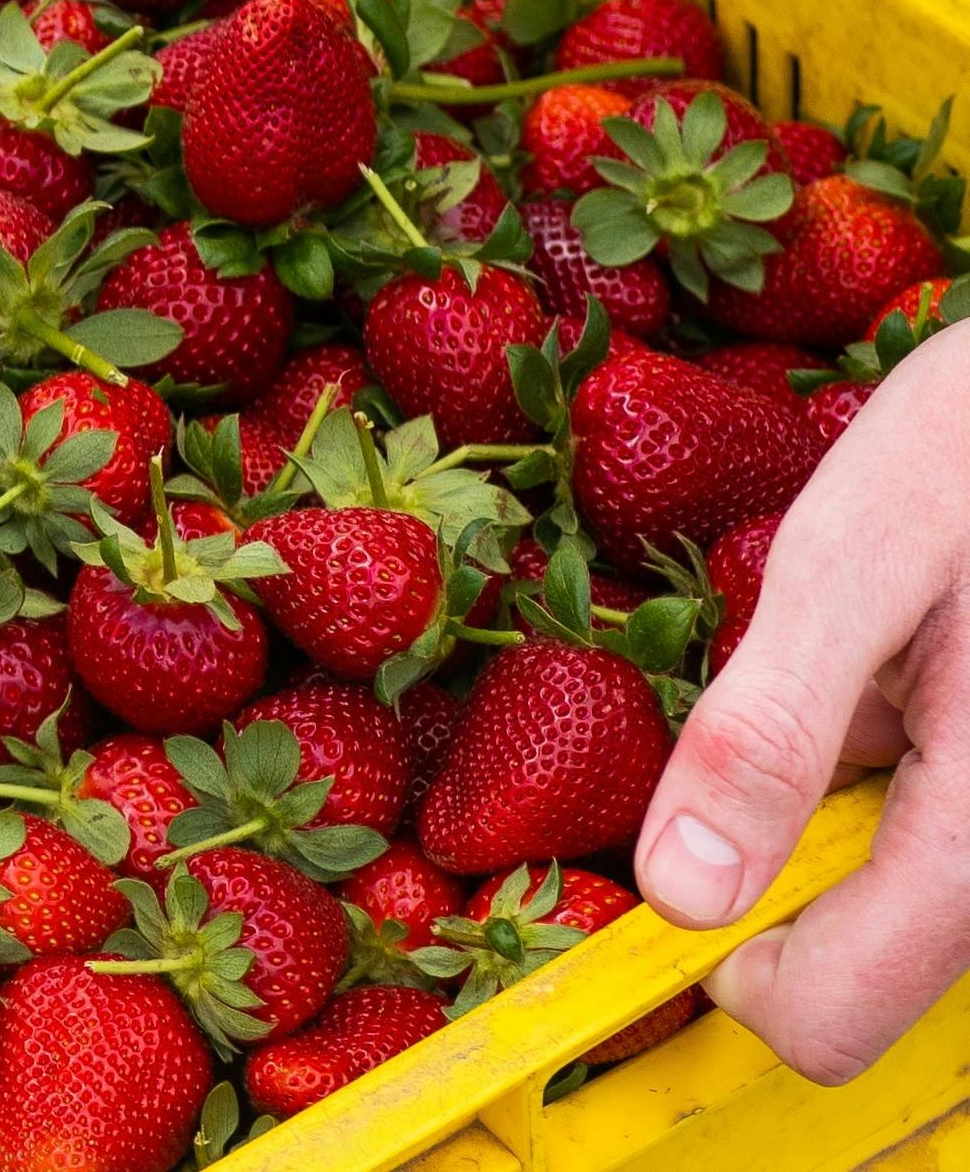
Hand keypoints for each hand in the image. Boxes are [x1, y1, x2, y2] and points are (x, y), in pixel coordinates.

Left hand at [635, 325, 969, 1080]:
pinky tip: (894, 666)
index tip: (661, 846)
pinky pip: (919, 829)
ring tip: (848, 669)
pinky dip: (875, 771)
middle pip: (856, 967)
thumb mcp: (850, 561)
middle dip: (772, 862)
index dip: (714, 959)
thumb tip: (681, 897)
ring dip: (824, 808)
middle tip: (765, 711)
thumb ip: (771, 731)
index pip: (822, 1020)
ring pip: (884, 895)